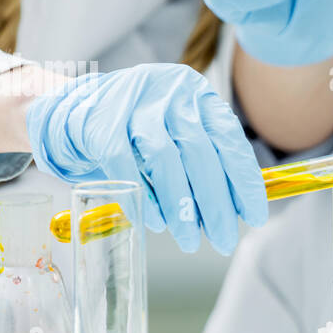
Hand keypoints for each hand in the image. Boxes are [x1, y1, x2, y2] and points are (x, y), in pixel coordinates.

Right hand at [26, 64, 267, 253]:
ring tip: (189, 239)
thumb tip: (237, 207)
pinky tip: (156, 222)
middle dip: (215, 203)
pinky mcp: (101, 124)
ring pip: (165, 160)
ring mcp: (133, 105)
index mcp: (198, 95)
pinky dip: (144, 198)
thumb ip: (208, 159)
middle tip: (224, 239)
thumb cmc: (142, 129)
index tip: (254, 217)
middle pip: (200, 153)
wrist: (78, 109)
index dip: (245, 182)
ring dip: (180, 207)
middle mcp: (169, 93)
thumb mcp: (180, 130)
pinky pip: (126, 166)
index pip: (230, 140)